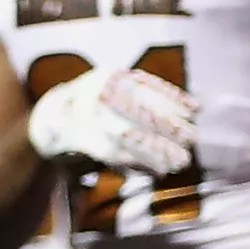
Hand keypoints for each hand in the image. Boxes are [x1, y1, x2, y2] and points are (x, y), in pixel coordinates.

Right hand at [27, 67, 197, 175]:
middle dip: (170, 128)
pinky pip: (115, 154)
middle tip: (193, 141)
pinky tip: (157, 171)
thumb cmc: (101, 103)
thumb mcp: (122, 89)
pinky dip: (139, 164)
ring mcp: (86, 118)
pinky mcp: (82, 142)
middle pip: (140, 112)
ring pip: (129, 136)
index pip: (148, 86)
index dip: (175, 98)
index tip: (198, 110)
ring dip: (158, 152)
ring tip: (180, 162)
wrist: (52, 119)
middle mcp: (96, 95)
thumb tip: (195, 110)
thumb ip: (151, 96)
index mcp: (110, 76)